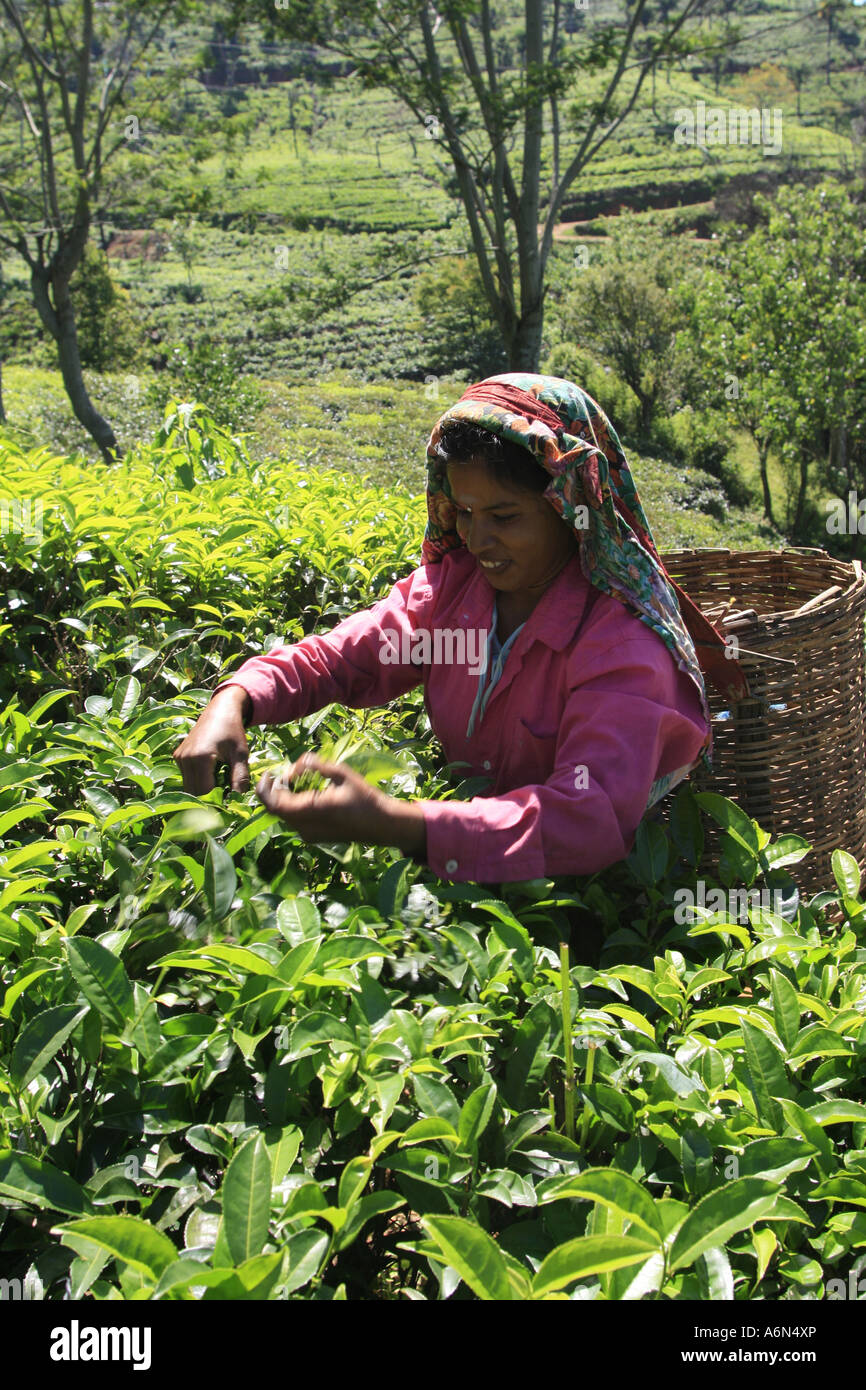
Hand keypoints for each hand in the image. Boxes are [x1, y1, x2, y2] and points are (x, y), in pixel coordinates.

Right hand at [173, 686, 251, 794]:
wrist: (220, 710)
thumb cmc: (233, 731)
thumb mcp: (240, 754)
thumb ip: (240, 778)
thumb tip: (238, 800)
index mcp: (201, 758)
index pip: (203, 791)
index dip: (216, 799)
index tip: (228, 800)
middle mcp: (185, 758)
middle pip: (193, 791)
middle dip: (208, 797)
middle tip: (224, 794)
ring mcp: (179, 757)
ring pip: (188, 785)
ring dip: (202, 789)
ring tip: (219, 781)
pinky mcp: (178, 756)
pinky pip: (186, 776)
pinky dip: (197, 780)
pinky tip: (211, 773)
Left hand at [255, 753, 426, 857]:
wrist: (381, 825)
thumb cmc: (364, 798)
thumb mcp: (341, 774)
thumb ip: (315, 766)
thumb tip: (293, 767)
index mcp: (311, 811)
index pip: (274, 804)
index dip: (264, 789)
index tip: (267, 773)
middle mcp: (305, 827)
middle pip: (275, 810)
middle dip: (273, 791)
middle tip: (279, 774)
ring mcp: (309, 835)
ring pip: (284, 816)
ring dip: (283, 798)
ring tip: (294, 781)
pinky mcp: (313, 837)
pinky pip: (294, 821)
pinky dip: (292, 806)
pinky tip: (304, 794)